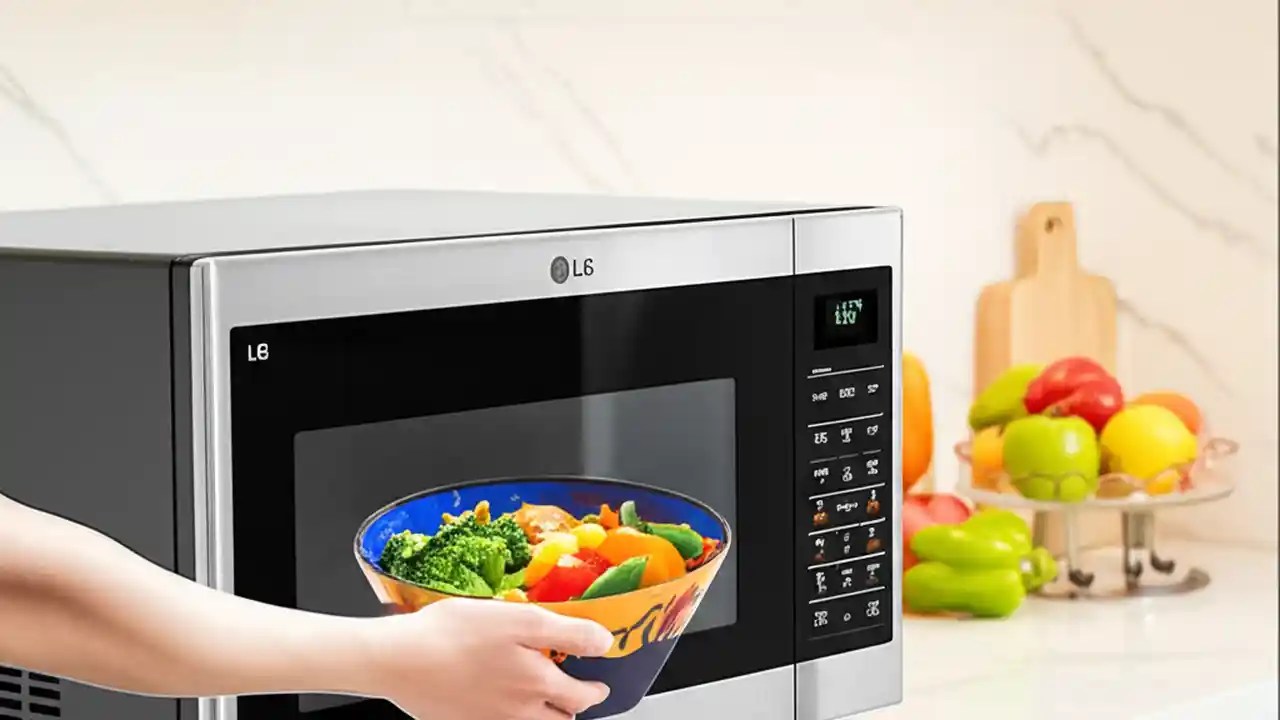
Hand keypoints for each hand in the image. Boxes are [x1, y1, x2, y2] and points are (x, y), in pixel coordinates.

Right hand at [361, 598, 613, 719]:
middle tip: (572, 693)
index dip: (595, 690)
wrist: (398, 660)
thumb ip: (568, 632)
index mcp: (538, 685)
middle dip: (570, 708)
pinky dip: (507, 718)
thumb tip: (605, 643)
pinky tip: (497, 700)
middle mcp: (518, 714)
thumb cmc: (456, 633)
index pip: (582, 698)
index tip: (598, 684)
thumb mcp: (521, 619)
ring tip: (538, 699)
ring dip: (541, 717)